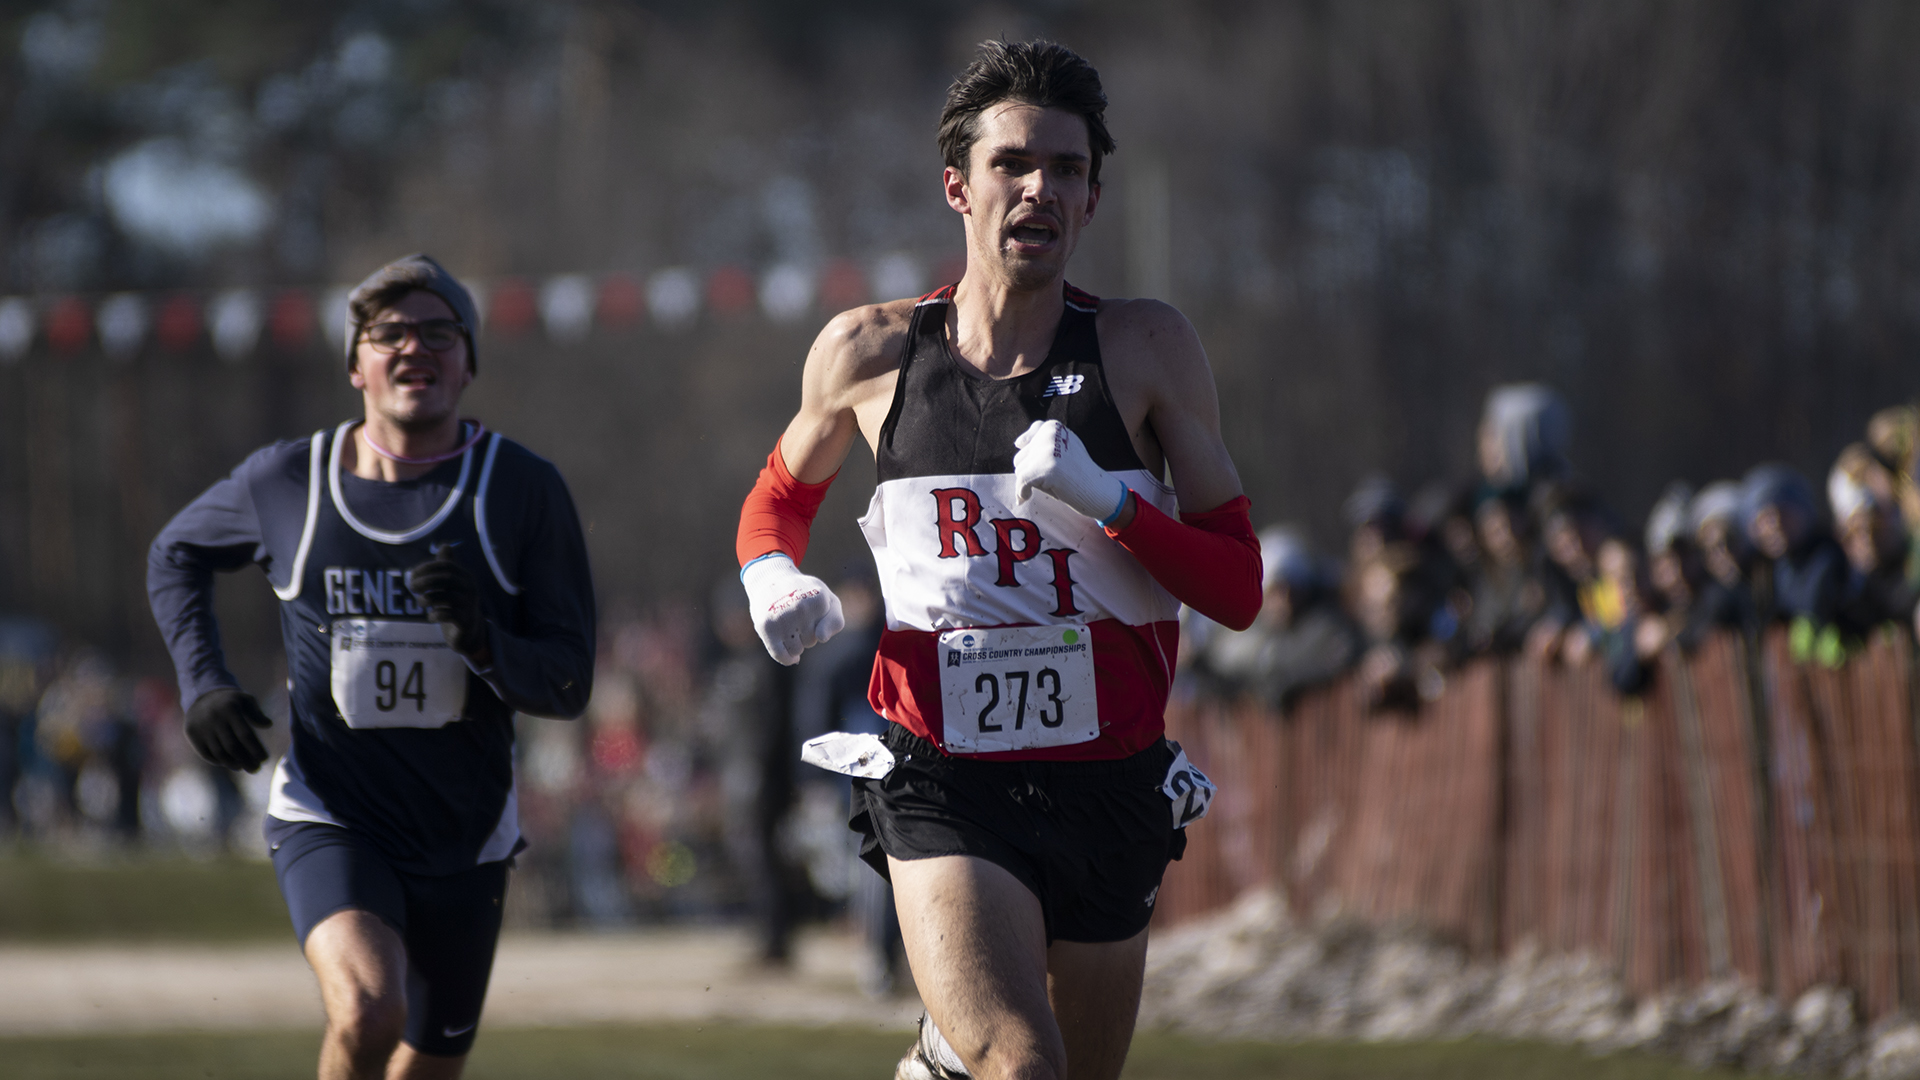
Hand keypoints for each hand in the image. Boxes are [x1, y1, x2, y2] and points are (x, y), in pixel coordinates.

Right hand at [185, 687, 272, 772]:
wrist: (202, 696)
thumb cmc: (231, 701)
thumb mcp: (245, 700)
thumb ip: (256, 713)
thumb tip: (268, 724)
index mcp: (231, 709)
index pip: (245, 735)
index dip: (255, 749)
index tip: (264, 759)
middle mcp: (215, 719)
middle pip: (232, 747)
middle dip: (246, 761)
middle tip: (256, 769)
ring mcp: (202, 727)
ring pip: (219, 752)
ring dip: (233, 763)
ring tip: (243, 767)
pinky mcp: (192, 734)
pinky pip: (206, 754)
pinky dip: (218, 761)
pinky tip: (230, 763)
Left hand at [406, 554, 488, 659]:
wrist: (468, 631)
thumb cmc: (455, 604)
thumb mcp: (451, 584)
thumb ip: (446, 566)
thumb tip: (446, 545)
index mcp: (466, 577)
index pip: (446, 566)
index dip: (427, 568)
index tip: (412, 574)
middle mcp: (471, 589)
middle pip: (446, 579)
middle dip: (425, 581)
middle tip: (411, 587)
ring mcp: (469, 605)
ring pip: (446, 597)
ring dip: (427, 599)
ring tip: (421, 602)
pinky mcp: (465, 621)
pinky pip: (448, 615)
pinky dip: (435, 615)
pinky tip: (431, 616)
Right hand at [740, 554, 843, 665]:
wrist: (770, 579)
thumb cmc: (805, 594)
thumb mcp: (827, 600)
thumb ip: (835, 621)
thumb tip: (822, 638)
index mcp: (819, 600)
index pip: (823, 635)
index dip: (818, 628)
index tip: (811, 613)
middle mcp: (801, 608)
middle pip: (810, 642)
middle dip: (806, 634)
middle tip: (797, 617)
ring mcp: (782, 618)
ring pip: (796, 651)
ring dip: (794, 643)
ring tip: (789, 625)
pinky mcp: (766, 627)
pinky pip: (780, 655)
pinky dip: (786, 658)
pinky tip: (789, 654)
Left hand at [1013, 420, 1129, 523]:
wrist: (1097, 489)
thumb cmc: (1077, 472)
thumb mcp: (1062, 446)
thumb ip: (1042, 440)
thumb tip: (1017, 443)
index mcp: (1053, 426)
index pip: (1026, 441)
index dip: (1031, 458)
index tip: (1044, 468)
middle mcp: (1049, 434)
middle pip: (1020, 457)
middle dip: (1031, 471)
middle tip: (1054, 478)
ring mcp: (1047, 450)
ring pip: (1019, 470)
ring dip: (1030, 482)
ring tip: (1052, 483)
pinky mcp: (1045, 468)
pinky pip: (1021, 482)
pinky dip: (1022, 493)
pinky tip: (1028, 496)